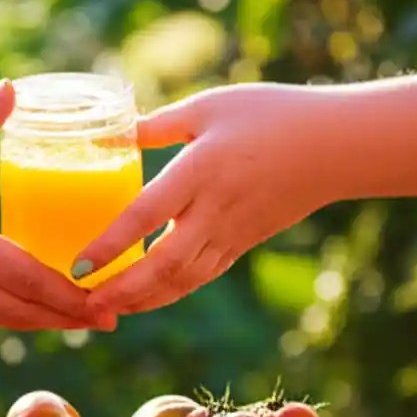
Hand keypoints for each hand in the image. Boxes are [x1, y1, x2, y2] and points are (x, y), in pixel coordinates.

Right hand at [0, 81, 101, 330]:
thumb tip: (13, 90)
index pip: (28, 278)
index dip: (70, 295)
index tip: (104, 302)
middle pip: (21, 309)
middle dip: (67, 317)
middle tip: (108, 320)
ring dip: (38, 323)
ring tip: (74, 321)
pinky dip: (3, 317)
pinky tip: (21, 312)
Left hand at [72, 84, 336, 317]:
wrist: (337, 146)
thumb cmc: (271, 114)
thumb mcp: (210, 107)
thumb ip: (159, 124)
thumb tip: (111, 135)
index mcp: (201, 170)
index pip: (146, 215)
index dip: (111, 245)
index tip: (78, 265)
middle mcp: (214, 209)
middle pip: (162, 264)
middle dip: (122, 290)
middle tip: (84, 303)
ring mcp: (231, 232)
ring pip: (181, 279)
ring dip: (141, 299)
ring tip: (104, 309)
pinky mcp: (242, 243)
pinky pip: (200, 276)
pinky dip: (168, 292)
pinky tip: (142, 299)